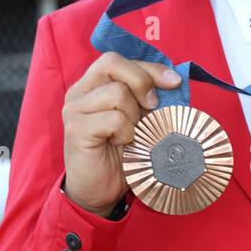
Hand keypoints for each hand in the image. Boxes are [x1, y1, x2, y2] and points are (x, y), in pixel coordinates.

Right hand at [62, 52, 181, 214]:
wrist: (100, 190)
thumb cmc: (121, 154)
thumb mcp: (140, 120)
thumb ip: (149, 99)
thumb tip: (175, 82)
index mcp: (93, 85)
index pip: (119, 60)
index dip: (150, 67)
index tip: (174, 82)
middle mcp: (79, 92)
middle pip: (112, 63)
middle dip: (142, 82)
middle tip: (152, 107)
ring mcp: (75, 109)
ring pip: (117, 93)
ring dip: (135, 117)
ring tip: (130, 135)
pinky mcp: (77, 128)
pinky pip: (115, 119)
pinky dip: (126, 133)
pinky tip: (121, 145)